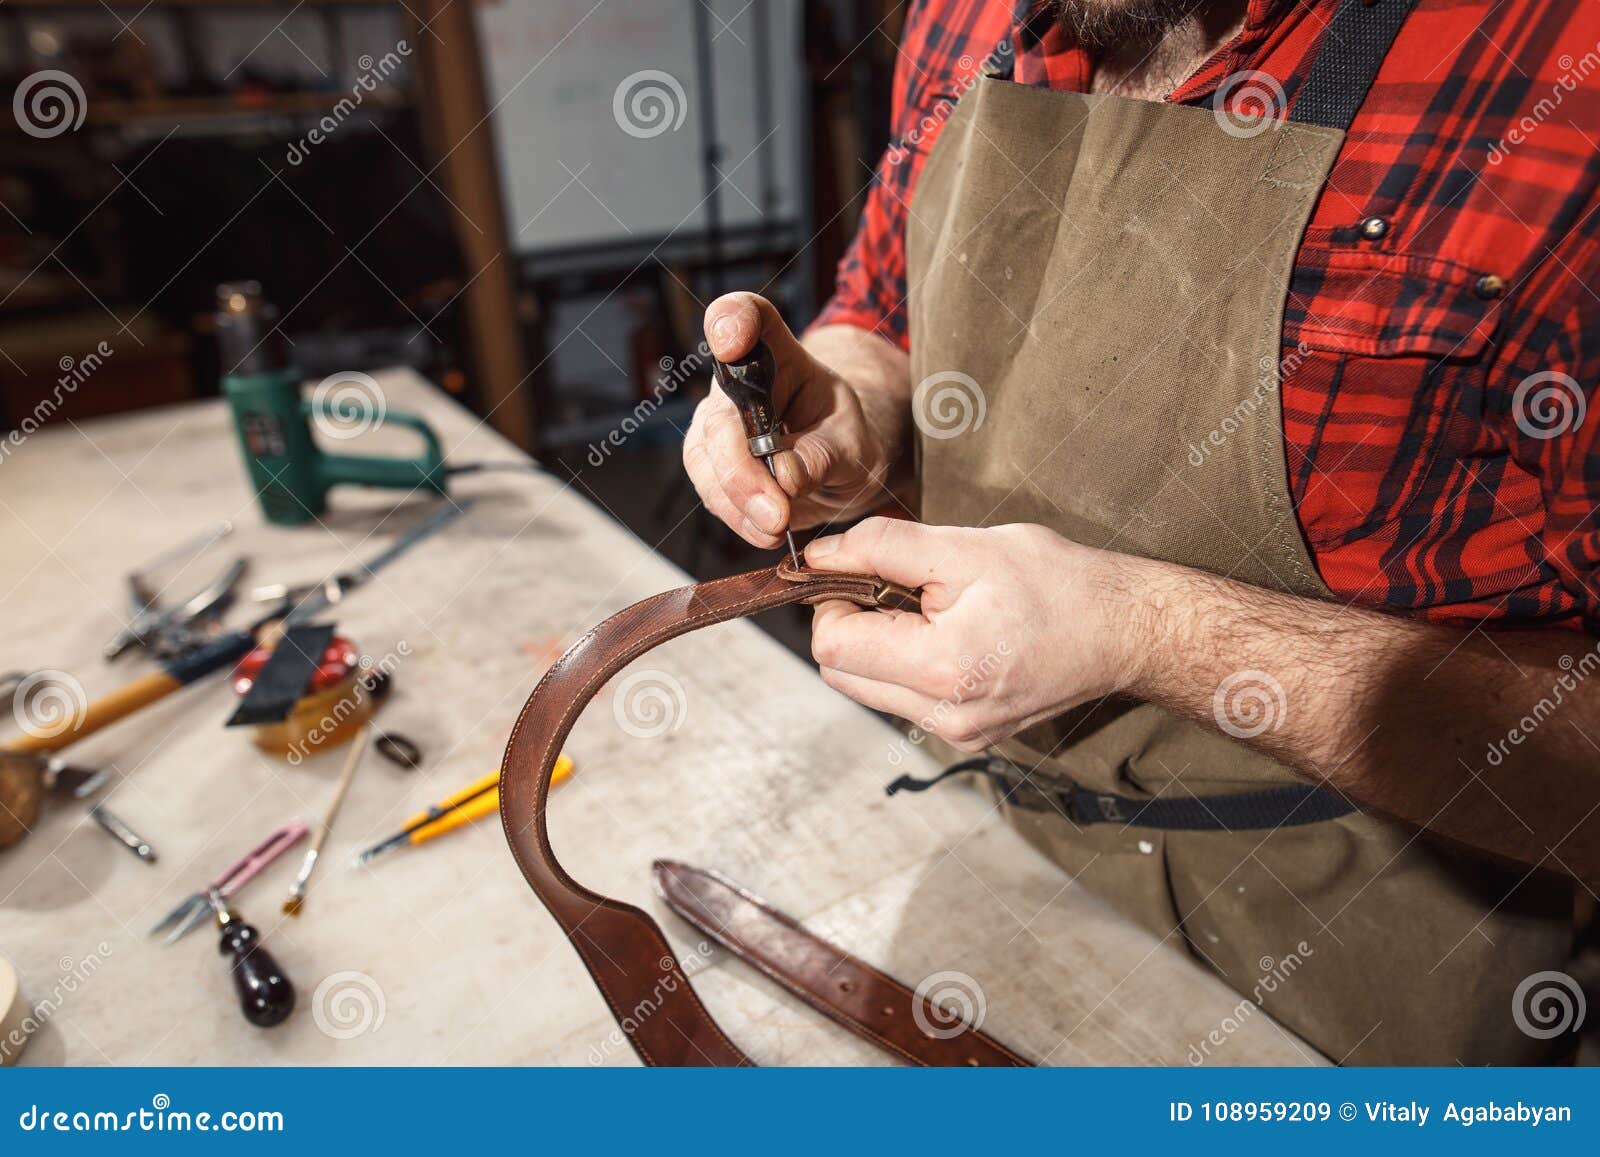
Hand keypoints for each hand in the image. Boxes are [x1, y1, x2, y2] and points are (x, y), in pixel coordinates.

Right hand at [684, 293, 899, 547]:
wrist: (837, 467)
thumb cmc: (844, 438)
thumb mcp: (852, 444)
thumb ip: (823, 456)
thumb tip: (785, 478)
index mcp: (777, 353)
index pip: (747, 317)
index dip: (732, 321)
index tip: (732, 340)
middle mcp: (737, 383)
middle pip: (720, 418)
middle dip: (743, 471)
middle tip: (778, 512)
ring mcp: (716, 424)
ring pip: (706, 462)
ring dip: (739, 502)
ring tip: (777, 528)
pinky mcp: (709, 463)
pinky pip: (711, 492)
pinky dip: (739, 517)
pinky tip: (766, 532)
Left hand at [805, 519, 1154, 751]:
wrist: (1123, 631)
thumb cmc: (1056, 584)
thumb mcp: (965, 548)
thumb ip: (883, 548)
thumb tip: (821, 556)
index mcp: (940, 670)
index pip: (830, 645)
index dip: (831, 599)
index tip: (859, 568)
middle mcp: (943, 718)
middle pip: (840, 672)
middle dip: (850, 622)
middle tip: (895, 583)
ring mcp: (956, 734)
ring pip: (867, 687)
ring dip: (877, 644)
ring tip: (928, 608)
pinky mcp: (967, 736)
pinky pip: (903, 699)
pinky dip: (905, 663)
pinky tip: (946, 633)